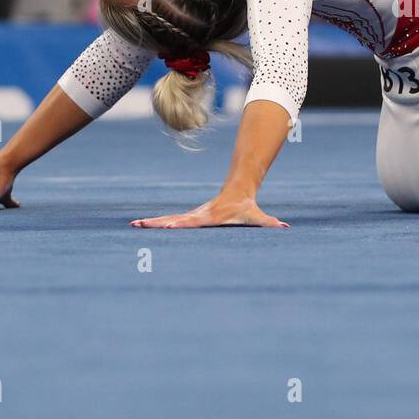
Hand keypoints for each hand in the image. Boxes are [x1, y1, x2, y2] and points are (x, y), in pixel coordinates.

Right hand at [130, 194, 287, 228]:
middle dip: (157, 223)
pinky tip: (142, 225)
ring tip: (133, 225)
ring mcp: (191, 216)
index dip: (180, 224)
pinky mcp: (189, 217)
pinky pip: (170, 221)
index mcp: (209, 217)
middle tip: (139, 224)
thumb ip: (270, 222)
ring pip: (168, 219)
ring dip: (151, 223)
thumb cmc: (246, 208)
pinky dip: (156, 223)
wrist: (238, 191)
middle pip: (174, 220)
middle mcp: (197, 215)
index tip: (168, 226)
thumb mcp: (257, 217)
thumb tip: (285, 227)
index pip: (192, 222)